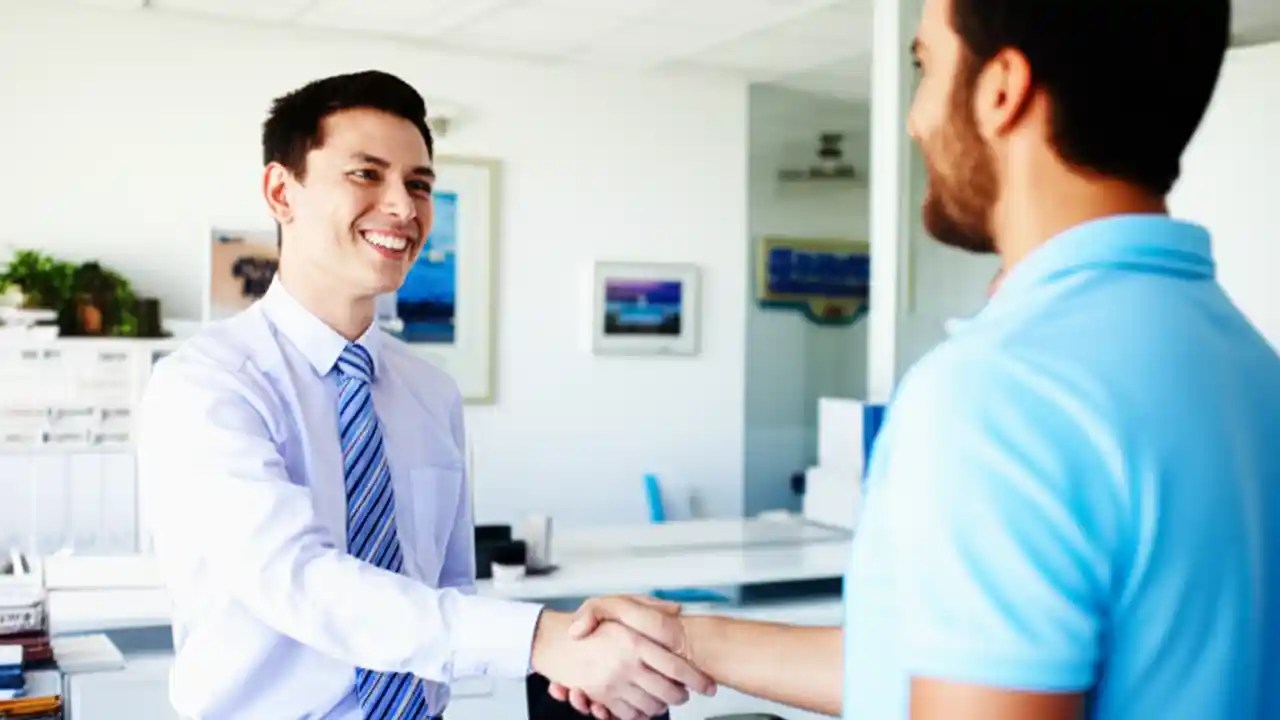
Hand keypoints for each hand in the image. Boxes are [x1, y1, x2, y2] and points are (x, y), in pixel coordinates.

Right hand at [531, 602, 712, 719]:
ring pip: (651, 706)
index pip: (677, 667)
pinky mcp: (601, 697)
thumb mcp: (617, 603)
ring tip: (667, 699)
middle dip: (682, 696)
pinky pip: (628, 715)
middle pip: (668, 692)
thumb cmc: (586, 623)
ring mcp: (614, 684)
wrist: (552, 640)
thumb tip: (676, 609)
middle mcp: (626, 666)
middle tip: (686, 693)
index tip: (708, 685)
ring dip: (663, 706)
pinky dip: (640, 714)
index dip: (697, 680)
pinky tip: (645, 706)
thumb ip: (649, 605)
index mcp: (635, 642)